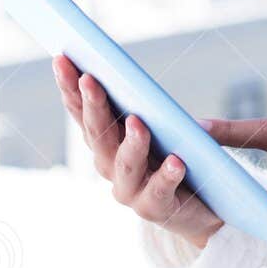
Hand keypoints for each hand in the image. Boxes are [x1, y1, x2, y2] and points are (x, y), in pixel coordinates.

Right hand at [51, 54, 223, 249]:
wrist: (204, 204)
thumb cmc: (180, 155)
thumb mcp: (164, 126)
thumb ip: (152, 107)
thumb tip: (142, 87)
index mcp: (107, 142)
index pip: (83, 112)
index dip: (70, 87)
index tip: (62, 59)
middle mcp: (110, 166)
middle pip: (98, 134)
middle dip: (93, 105)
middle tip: (90, 78)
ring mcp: (130, 191)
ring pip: (125, 164)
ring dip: (131, 142)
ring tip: (138, 122)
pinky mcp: (156, 209)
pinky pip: (160, 190)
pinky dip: (167, 175)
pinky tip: (176, 161)